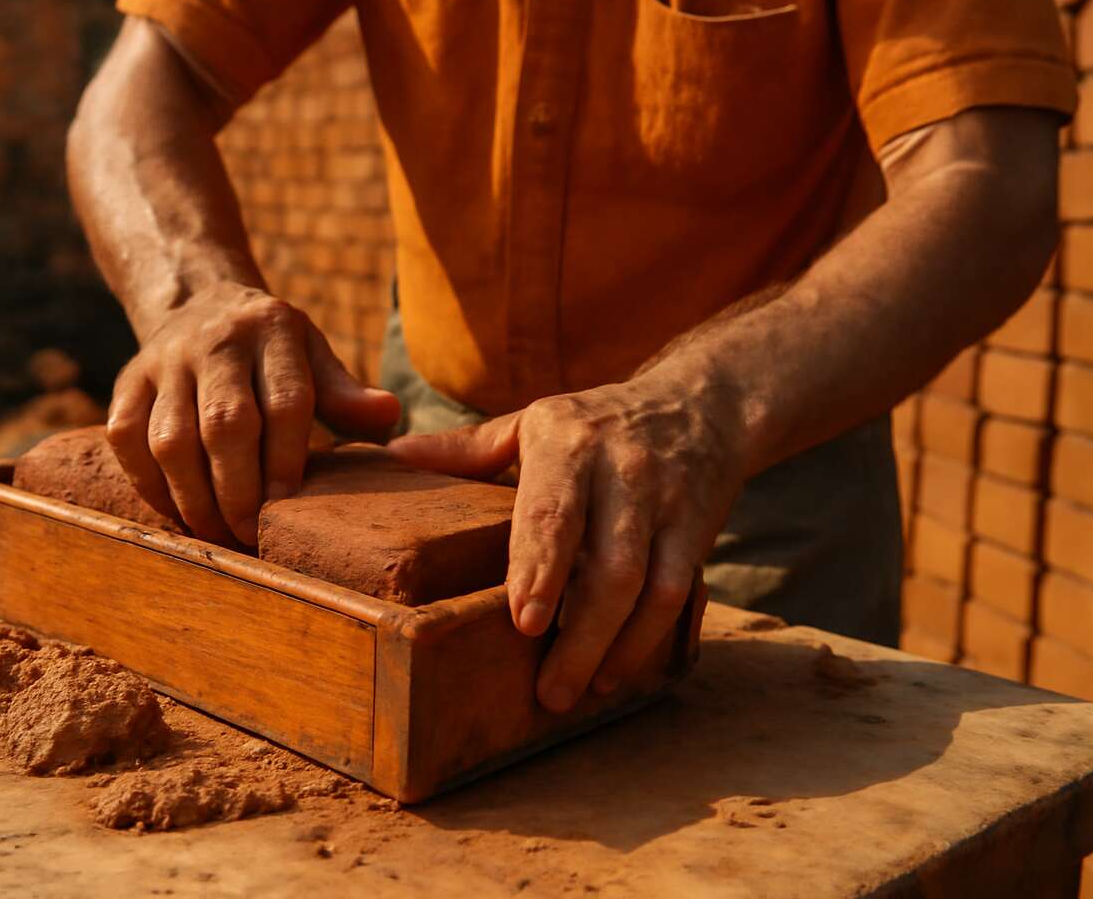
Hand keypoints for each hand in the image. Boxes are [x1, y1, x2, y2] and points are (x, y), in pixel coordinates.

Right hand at [107, 283, 399, 545]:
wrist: (199, 303)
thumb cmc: (272, 351)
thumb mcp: (314, 355)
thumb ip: (345, 391)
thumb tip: (388, 415)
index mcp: (274, 329)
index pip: (285, 402)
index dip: (286, 461)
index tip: (287, 509)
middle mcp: (217, 340)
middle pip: (224, 424)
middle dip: (239, 491)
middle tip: (251, 535)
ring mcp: (165, 360)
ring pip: (170, 438)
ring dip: (194, 498)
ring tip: (217, 534)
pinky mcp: (127, 381)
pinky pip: (128, 440)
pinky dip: (150, 485)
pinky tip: (178, 513)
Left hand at [387, 360, 744, 711]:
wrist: (700, 400)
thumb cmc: (595, 420)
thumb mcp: (532, 422)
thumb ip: (467, 448)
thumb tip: (391, 456)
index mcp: (565, 441)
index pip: (553, 511)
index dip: (541, 568)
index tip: (524, 622)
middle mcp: (620, 469)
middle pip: (607, 563)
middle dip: (580, 633)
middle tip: (550, 692)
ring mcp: (665, 501)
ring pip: (648, 586)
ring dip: (617, 646)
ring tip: (583, 691)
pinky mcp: (699, 527)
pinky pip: (680, 591)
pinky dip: (650, 637)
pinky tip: (621, 671)